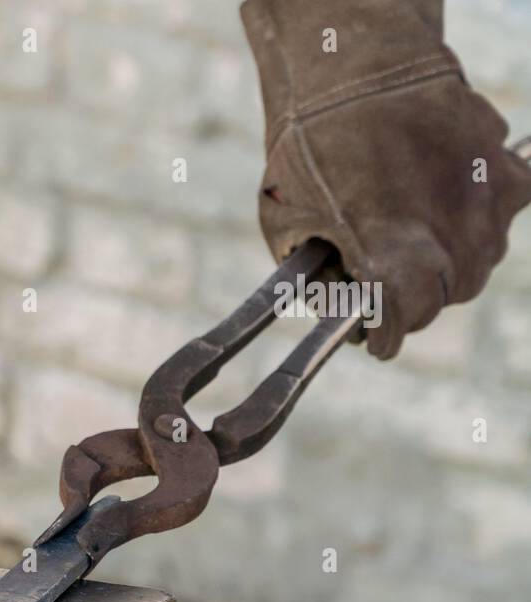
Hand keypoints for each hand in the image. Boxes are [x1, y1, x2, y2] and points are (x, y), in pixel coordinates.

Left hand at [242, 0, 530, 358]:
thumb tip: (331, 306)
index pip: (407, 319)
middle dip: (416, 302)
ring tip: (416, 246)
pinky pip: (506, 213)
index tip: (378, 339)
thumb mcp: (287, 221)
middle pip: (446, 296)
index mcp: (391, 252)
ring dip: (450, 265)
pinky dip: (484, 218)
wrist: (359, 69)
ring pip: (478, 262)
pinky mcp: (506, 174)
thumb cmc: (311, 146)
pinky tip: (453, 207)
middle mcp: (447, 234)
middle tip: (391, 292)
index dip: (388, 335)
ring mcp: (484, 205)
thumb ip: (315, 274)